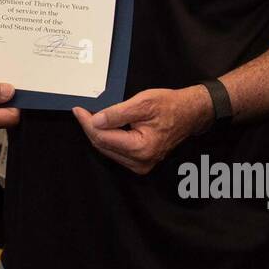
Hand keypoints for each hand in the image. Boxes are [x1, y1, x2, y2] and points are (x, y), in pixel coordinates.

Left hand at [71, 86, 213, 174]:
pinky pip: (116, 151)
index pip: (102, 137)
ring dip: (98, 133)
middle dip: (90, 128)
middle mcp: (140, 162)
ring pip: (107, 150)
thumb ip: (117, 114)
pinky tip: (105, 125)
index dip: (87, 123)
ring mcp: (140, 165)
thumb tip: (95, 121)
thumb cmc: (170, 105)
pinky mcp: (140, 162)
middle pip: (102, 145)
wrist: (190, 113)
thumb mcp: (142, 103)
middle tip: (82, 111)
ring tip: (92, 116)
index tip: (78, 110)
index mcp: (140, 148)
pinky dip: (108, 138)